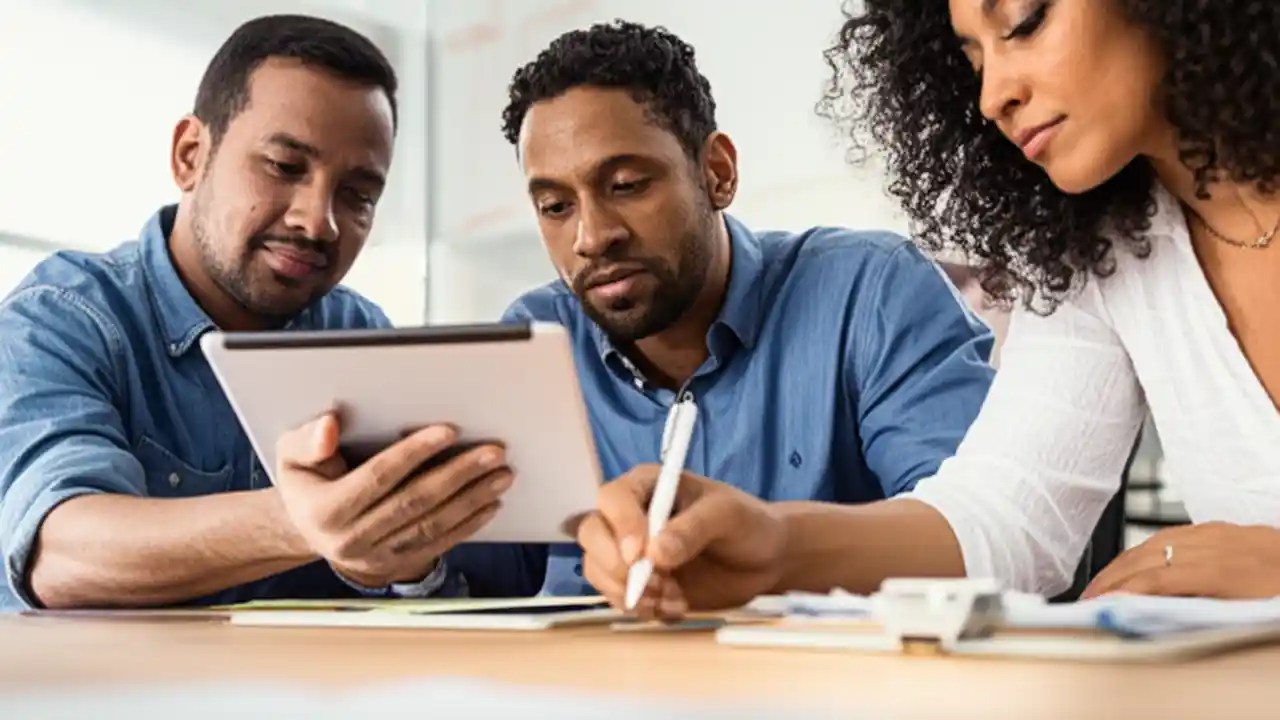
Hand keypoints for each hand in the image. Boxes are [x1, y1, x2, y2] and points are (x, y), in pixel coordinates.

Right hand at [273, 413, 512, 586]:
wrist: (307, 530)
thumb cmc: (306, 483)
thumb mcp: (291, 456)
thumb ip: (308, 439)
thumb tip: (329, 426)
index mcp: (326, 510)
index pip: (379, 476)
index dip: (415, 452)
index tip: (449, 431)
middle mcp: (352, 540)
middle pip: (414, 502)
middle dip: (458, 474)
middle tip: (492, 452)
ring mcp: (376, 557)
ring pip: (432, 526)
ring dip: (472, 499)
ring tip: (501, 475)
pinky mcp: (397, 565)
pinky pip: (438, 545)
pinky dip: (468, 525)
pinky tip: (490, 504)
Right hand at [576, 465, 785, 618]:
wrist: (763, 561)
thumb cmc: (748, 524)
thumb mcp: (728, 516)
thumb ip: (693, 528)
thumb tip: (655, 553)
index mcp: (648, 485)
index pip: (612, 497)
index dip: (620, 526)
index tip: (640, 556)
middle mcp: (630, 514)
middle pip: (592, 533)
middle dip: (617, 565)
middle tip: (657, 583)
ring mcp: (629, 550)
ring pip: (597, 568)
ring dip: (630, 591)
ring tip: (674, 597)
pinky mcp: (636, 581)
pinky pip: (616, 596)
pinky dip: (641, 607)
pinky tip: (674, 605)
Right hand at [1083, 522, 1279, 598]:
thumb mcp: (1256, 611)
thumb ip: (1209, 610)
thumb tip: (1158, 612)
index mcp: (1234, 570)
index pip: (1162, 578)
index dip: (1124, 591)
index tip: (1100, 605)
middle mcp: (1225, 545)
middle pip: (1152, 556)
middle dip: (1113, 577)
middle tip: (1087, 599)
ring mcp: (1225, 532)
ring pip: (1158, 542)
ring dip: (1123, 562)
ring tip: (1102, 583)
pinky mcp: (1228, 529)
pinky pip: (1174, 532)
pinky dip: (1145, 549)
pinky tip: (1135, 561)